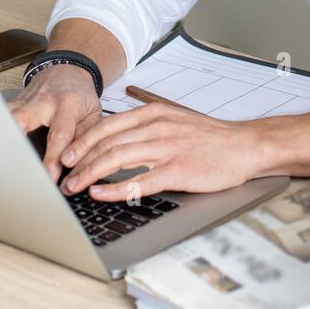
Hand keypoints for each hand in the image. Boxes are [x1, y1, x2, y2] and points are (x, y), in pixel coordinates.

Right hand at [8, 63, 101, 181]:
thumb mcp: (93, 114)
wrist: (68, 71)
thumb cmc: (80, 96)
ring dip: (1, 137)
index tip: (49, 177)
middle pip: (23, 121)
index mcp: (67, 104)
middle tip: (15, 169)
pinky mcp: (14, 103)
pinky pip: (2, 117)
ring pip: (7, 117)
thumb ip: (86, 138)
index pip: (59, 135)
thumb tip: (76, 165)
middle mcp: (43, 101)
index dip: (53, 159)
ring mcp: (25, 101)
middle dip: (16, 144)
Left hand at [57, 101, 265, 200]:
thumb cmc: (210, 137)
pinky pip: (139, 181)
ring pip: (117, 159)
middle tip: (63, 175)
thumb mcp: (175, 121)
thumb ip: (147, 128)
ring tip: (75, 187)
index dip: (82, 140)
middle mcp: (157, 127)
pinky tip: (100, 194)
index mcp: (154, 114)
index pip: (108, 125)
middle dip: (80, 160)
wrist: (246, 145)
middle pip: (107, 143)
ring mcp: (168, 149)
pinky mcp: (178, 170)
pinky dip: (115, 189)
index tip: (67, 154)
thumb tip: (116, 140)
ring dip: (90, 174)